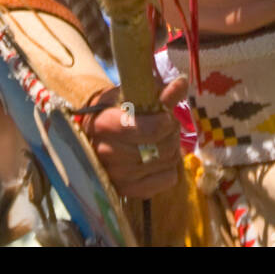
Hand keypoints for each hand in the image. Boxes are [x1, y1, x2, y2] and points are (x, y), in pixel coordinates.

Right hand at [80, 76, 187, 199]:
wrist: (92, 133)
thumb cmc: (112, 108)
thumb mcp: (129, 94)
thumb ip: (157, 91)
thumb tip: (182, 82)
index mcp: (105, 125)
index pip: (150, 130)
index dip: (166, 121)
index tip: (166, 114)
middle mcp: (108, 154)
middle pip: (161, 147)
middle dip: (172, 132)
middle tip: (168, 123)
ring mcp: (117, 176)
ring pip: (166, 162)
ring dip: (173, 147)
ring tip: (164, 137)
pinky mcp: (127, 191)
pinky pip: (167, 180)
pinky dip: (171, 167)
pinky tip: (160, 156)